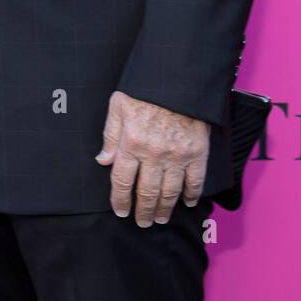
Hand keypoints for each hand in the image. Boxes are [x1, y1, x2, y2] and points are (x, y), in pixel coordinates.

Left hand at [95, 91, 208, 225]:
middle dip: (143, 211)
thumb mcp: (118, 106)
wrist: (178, 77)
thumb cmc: (145, 89)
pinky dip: (191, 195)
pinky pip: (195, 181)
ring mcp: (177, 156)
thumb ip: (110, 135)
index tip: (121, 211)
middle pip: (146, 192)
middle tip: (142, 222)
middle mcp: (153, 154)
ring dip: (164, 209)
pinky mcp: (197, 152)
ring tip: (160, 219)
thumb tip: (103, 161)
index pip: (122, 181)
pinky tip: (187, 203)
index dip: (120, 200)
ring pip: (169, 192)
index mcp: (131, 143)